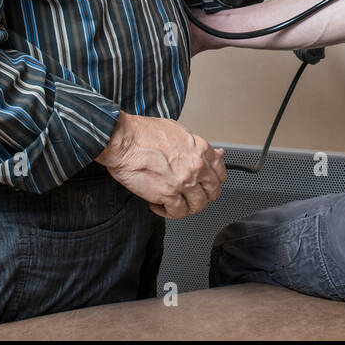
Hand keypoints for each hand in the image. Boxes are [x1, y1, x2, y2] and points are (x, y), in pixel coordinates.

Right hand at [95, 112, 226, 218]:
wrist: (124, 140)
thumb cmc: (144, 133)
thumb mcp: (179, 131)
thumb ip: (198, 146)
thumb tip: (217, 154)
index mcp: (201, 150)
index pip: (220, 174)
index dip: (212, 182)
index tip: (204, 185)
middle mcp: (196, 166)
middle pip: (212, 193)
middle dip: (201, 197)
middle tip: (188, 196)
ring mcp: (184, 182)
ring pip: (197, 206)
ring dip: (185, 207)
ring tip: (173, 202)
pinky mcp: (168, 194)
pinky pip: (177, 212)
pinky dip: (168, 212)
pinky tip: (159, 205)